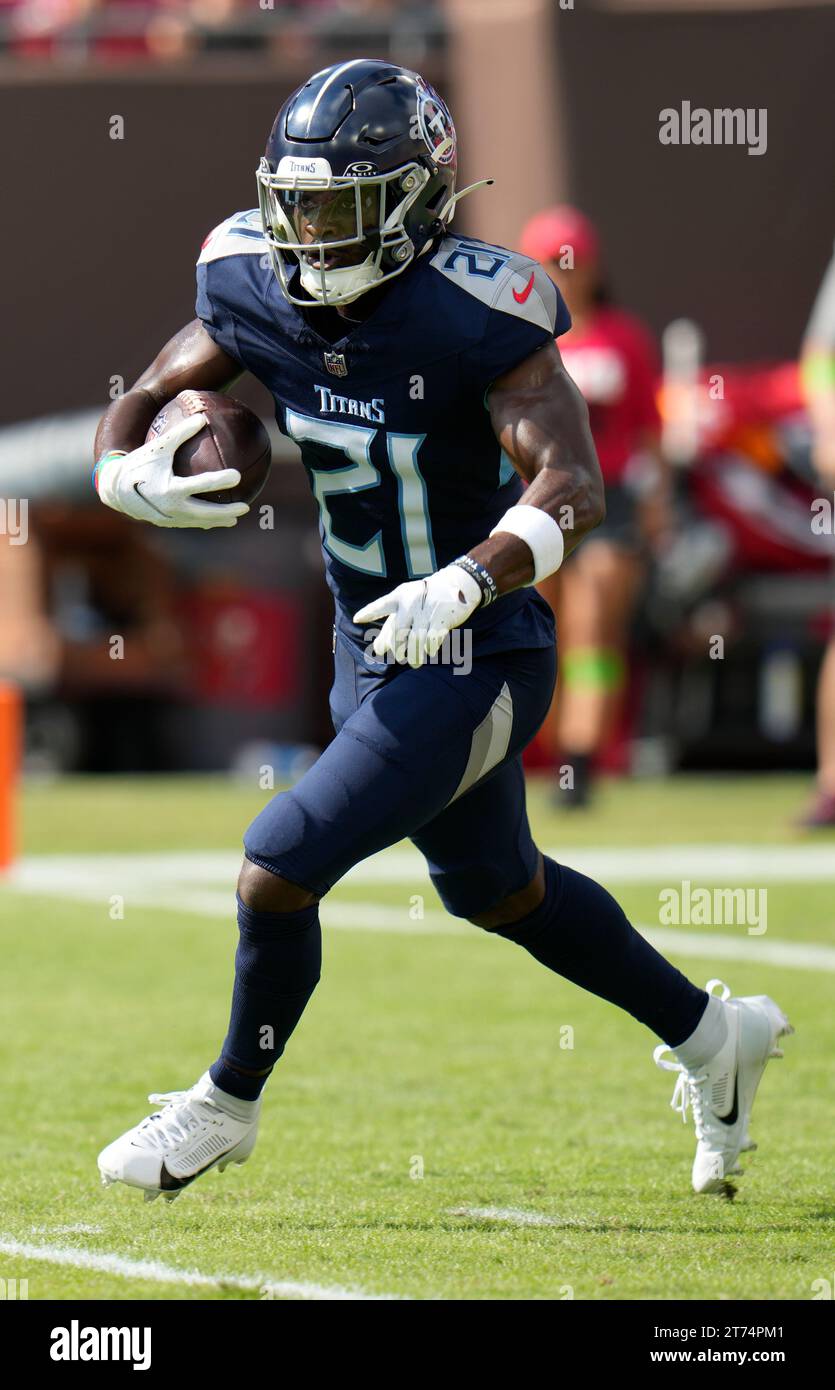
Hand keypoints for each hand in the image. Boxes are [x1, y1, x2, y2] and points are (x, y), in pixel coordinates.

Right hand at [95, 413, 249, 528]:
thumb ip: (180, 433)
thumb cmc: (138, 462)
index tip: (237, 476)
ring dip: (217, 521)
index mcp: (170, 488)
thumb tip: (202, 417)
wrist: (114, 487)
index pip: (201, 485)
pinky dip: (202, 522)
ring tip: (234, 519)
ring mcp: (169, 517)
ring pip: (199, 521)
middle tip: (246, 507)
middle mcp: (171, 506)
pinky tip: (215, 520)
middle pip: (205, 512)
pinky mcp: (166, 522)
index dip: (220, 480)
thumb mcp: (158, 446)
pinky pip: (189, 523)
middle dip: (227, 512)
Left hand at [353, 564, 481, 667]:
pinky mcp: (443, 617)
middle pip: (398, 634)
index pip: (381, 605)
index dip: (369, 612)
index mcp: (399, 597)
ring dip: (414, 656)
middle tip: (399, 658)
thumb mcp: (406, 606)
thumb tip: (377, 650)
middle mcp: (411, 602)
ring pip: (416, 641)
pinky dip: (430, 649)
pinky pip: (432, 640)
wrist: (457, 583)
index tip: (357, 618)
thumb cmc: (424, 599)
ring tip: (415, 662)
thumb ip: (390, 627)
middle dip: (397, 650)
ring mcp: (427, 610)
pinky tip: (429, 651)